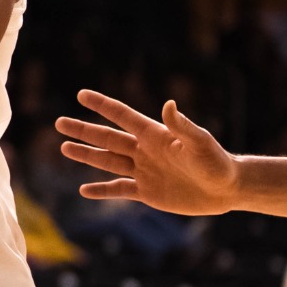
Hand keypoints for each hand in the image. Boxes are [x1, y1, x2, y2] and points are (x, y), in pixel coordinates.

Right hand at [56, 92, 239, 216]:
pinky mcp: (148, 192)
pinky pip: (119, 189)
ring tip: (64, 148)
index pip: (122, 116)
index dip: (102, 105)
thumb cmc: (217, 162)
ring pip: (108, 161)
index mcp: (154, 135)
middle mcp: (144, 151)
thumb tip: (169, 105)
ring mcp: (144, 171)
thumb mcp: (200, 143)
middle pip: (107, 138)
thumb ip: (183, 126)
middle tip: (59, 123)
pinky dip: (102, 190)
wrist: (227, 189)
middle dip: (83, 130)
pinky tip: (84, 190)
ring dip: (86, 155)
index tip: (81, 94)